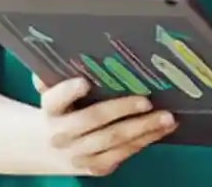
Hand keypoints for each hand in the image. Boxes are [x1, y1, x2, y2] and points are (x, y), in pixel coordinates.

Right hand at [33, 75, 175, 176]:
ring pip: (113, 140)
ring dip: (143, 128)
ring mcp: (79, 154)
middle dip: (121, 110)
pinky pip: (123, 153)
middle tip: (146, 101)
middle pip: (92, 120)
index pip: (56, 99)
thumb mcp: (53, 91)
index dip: (68, 92)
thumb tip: (75, 46)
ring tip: (167, 117)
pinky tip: (163, 129)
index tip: (83, 82)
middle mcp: (62, 134)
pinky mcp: (95, 166)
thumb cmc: (59, 109)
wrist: (45, 149)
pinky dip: (146, 140)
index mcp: (50, 109)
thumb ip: (59, 73)